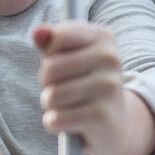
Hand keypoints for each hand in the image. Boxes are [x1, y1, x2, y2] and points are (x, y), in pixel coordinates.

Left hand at [34, 21, 154, 154]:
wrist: (116, 121)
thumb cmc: (85, 82)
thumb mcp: (69, 56)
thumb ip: (51, 41)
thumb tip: (38, 32)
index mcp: (104, 37)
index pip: (58, 37)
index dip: (49, 54)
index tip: (63, 63)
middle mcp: (111, 58)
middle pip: (50, 68)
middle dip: (47, 83)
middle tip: (64, 88)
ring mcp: (108, 87)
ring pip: (52, 96)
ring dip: (51, 105)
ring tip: (69, 104)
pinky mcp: (101, 116)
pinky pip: (56, 119)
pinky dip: (54, 123)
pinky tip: (71, 122)